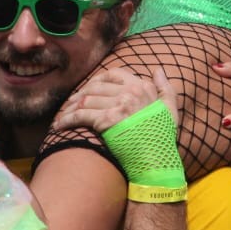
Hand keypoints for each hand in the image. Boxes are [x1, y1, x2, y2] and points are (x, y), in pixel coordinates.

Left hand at [55, 68, 179, 134]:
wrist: (157, 160)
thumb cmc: (162, 137)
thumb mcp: (170, 109)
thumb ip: (165, 88)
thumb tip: (156, 70)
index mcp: (142, 87)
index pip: (113, 74)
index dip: (96, 81)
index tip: (87, 89)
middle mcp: (130, 92)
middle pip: (95, 87)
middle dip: (79, 95)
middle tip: (69, 104)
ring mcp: (118, 105)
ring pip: (85, 100)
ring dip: (70, 109)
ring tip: (63, 116)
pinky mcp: (107, 120)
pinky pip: (81, 115)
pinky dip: (67, 120)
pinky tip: (60, 126)